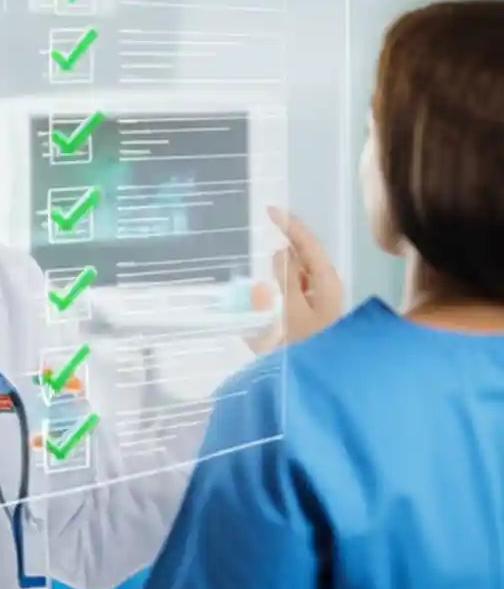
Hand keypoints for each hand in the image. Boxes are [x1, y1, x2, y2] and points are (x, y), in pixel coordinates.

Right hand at [267, 206, 344, 343]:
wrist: (323, 378)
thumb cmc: (307, 343)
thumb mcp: (291, 309)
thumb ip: (285, 277)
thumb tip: (282, 252)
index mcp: (324, 279)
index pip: (306, 243)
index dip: (289, 224)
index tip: (270, 210)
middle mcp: (325, 284)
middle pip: (303, 255)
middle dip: (284, 243)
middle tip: (264, 231)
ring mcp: (319, 298)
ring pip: (297, 273)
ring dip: (280, 269)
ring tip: (262, 271)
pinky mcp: (311, 311)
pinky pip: (292, 290)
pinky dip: (279, 286)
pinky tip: (265, 295)